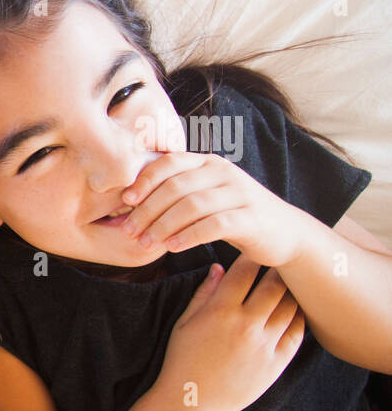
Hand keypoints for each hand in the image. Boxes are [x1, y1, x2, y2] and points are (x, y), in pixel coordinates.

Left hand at [120, 151, 310, 266]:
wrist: (285, 233)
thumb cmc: (233, 215)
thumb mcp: (206, 196)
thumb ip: (178, 192)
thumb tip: (129, 200)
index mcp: (209, 163)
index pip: (170, 162)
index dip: (144, 180)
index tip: (125, 202)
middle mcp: (225, 173)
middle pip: (176, 186)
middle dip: (147, 210)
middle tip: (129, 230)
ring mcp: (240, 194)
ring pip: (192, 205)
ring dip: (163, 225)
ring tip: (146, 243)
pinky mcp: (251, 218)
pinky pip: (214, 225)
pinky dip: (189, 236)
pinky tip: (172, 248)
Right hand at [155, 255, 304, 410]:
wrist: (191, 402)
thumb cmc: (182, 360)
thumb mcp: (184, 324)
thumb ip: (204, 294)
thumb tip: (219, 267)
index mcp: (219, 311)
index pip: (244, 272)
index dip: (252, 258)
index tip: (256, 251)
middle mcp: (245, 325)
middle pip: (274, 284)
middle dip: (278, 270)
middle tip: (280, 262)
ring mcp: (263, 344)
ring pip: (290, 306)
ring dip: (291, 292)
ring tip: (289, 285)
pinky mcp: (276, 362)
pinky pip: (296, 333)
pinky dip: (298, 318)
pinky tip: (293, 312)